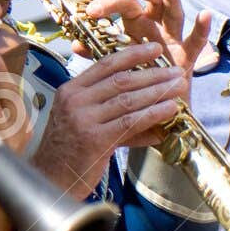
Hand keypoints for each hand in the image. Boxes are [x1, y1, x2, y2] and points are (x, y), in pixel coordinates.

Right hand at [29, 43, 188, 197]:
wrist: (50, 181)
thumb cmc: (71, 154)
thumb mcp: (87, 125)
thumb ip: (115, 115)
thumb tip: (153, 113)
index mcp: (71, 90)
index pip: (105, 65)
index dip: (132, 54)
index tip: (155, 49)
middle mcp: (75, 100)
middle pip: (121, 80)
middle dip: (153, 74)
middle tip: (177, 71)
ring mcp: (83, 119)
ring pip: (127, 99)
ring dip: (157, 92)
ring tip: (179, 87)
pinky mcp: (94, 139)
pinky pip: (130, 122)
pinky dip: (153, 114)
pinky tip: (170, 109)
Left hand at [78, 0, 210, 79]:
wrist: (150, 117)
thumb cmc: (130, 90)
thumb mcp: (111, 69)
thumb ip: (98, 54)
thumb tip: (75, 45)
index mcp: (134, 28)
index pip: (123, 5)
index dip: (108, 4)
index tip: (91, 11)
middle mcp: (155, 30)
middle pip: (148, 0)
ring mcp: (173, 42)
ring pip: (174, 11)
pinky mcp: (187, 59)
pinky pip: (197, 42)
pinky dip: (202, 29)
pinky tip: (205, 14)